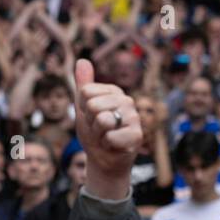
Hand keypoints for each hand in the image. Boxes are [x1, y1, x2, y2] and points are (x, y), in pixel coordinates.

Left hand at [72, 58, 141, 181]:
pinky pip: (110, 138)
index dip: (83, 110)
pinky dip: (106, 146)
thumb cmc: (94, 132)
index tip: (90, 118)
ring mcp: (134, 117)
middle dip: (90, 123)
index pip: (86, 92)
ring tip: (105, 137)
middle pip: (93, 106)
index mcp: (113, 91)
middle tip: (98, 130)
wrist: (103, 159)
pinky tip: (113, 146)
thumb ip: (83, 85)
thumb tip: (82, 60)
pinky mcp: (137, 135)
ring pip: (102, 121)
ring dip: (98, 135)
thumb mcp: (83, 108)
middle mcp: (126, 100)